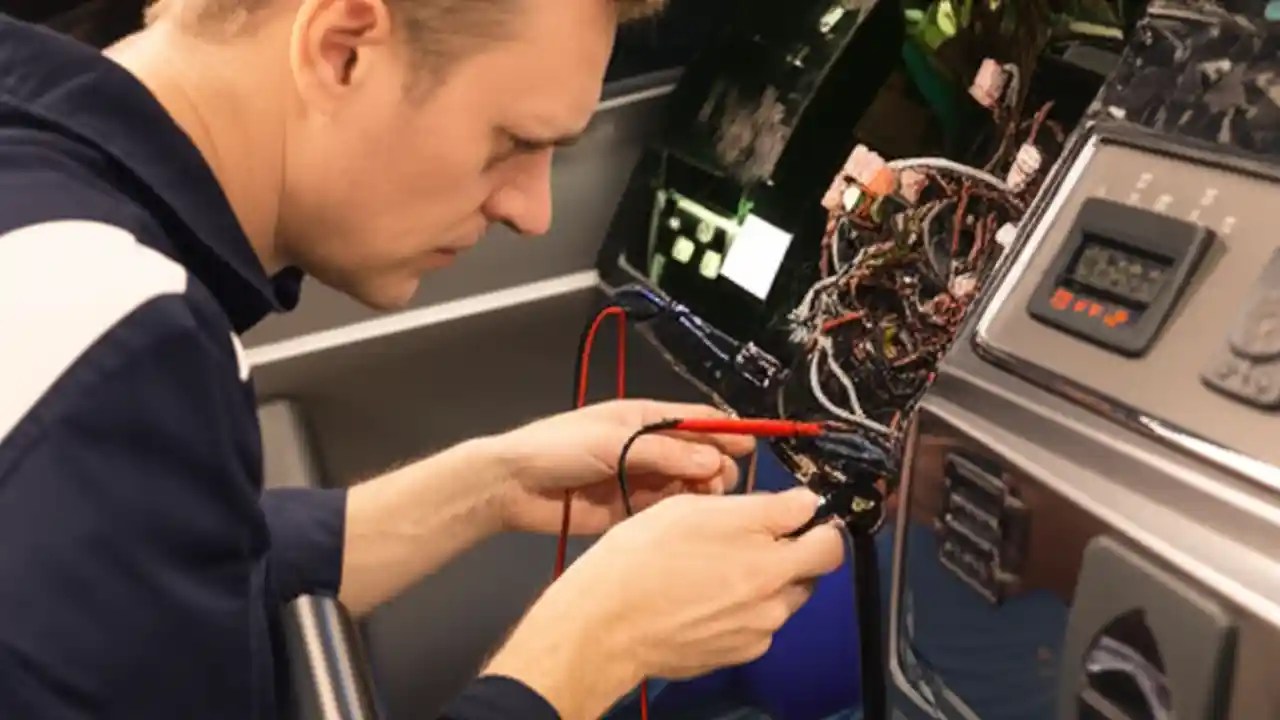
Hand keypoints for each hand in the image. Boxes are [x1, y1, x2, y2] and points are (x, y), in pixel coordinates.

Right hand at [482, 488, 846, 719]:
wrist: (604, 625)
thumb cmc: (642, 559)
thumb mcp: (698, 509)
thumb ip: (765, 509)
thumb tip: (805, 504)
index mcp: (771, 564)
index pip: (831, 543)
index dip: (820, 523)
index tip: (801, 515)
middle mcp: (773, 603)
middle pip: (808, 573)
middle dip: (791, 552)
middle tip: (749, 537)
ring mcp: (756, 634)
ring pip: (781, 599)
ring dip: (766, 581)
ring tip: (716, 568)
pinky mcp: (735, 655)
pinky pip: (756, 625)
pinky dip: (743, 610)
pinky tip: (705, 598)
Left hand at [492, 399, 756, 534]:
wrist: (514, 485)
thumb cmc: (560, 447)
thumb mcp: (615, 441)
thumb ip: (665, 452)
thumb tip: (714, 459)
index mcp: (643, 419)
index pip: (694, 420)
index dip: (724, 430)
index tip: (751, 443)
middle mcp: (646, 448)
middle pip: (696, 454)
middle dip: (715, 464)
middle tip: (721, 480)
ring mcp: (638, 479)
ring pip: (684, 483)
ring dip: (700, 489)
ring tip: (706, 497)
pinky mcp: (629, 511)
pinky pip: (664, 509)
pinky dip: (679, 510)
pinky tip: (689, 515)